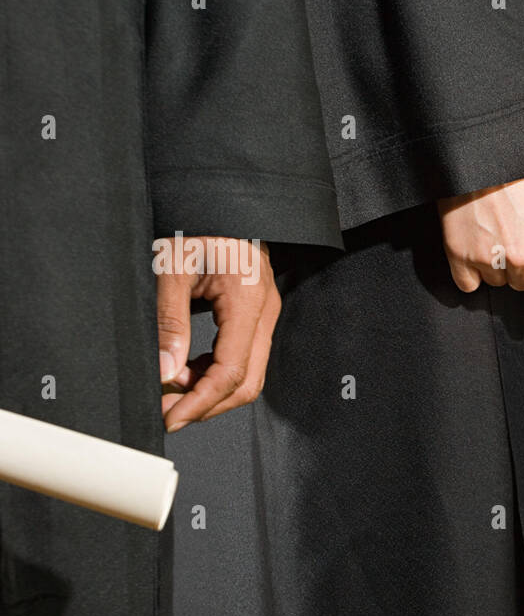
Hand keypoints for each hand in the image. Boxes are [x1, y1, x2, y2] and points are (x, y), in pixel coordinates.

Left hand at [155, 236, 278, 432]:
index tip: (172, 417)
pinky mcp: (255, 314)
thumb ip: (169, 322)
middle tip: (169, 413)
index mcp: (248, 302)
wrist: (221, 198)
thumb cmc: (198, 221)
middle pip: (247, 382)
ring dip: (211, 390)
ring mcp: (264, 314)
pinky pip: (243, 356)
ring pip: (248, 374)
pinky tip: (188, 370)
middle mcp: (264, 313)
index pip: (231, 372)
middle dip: (208, 405)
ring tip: (172, 390)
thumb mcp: (172, 268)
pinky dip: (215, 372)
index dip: (201, 402)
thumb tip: (166, 371)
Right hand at [436, 164, 523, 304]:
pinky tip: (473, 250)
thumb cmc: (516, 159)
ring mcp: (487, 257)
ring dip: (496, 266)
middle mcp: (520, 255)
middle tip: (516, 239)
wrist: (477, 145)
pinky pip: (468, 283)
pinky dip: (470, 271)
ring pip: (496, 281)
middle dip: (522, 267)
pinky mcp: (458, 254)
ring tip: (493, 235)